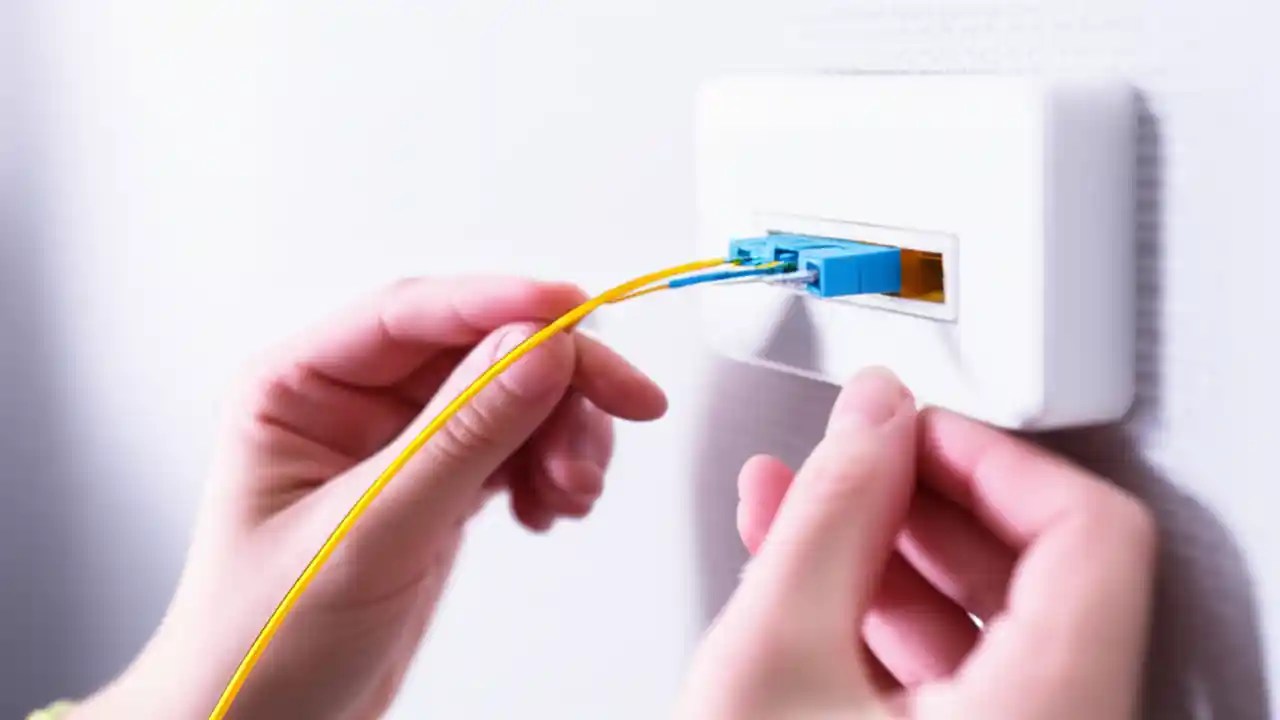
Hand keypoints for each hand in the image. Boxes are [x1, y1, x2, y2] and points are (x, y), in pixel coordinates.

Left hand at [77, 278, 666, 718]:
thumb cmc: (263, 641)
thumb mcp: (368, 532)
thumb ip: (460, 436)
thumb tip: (542, 351)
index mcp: (300, 386)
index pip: (414, 312)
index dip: (503, 304)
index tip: (579, 313)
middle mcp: (352, 403)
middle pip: (481, 349)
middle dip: (554, 385)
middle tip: (617, 417)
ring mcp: (401, 444)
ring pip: (511, 397)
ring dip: (561, 433)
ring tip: (570, 494)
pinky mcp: (438, 486)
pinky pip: (516, 446)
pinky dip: (550, 469)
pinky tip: (548, 509)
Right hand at [678, 368, 1156, 718]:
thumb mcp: (774, 654)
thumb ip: (828, 514)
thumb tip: (868, 413)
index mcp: (1050, 708)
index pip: (1088, 530)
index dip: (992, 455)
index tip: (914, 429)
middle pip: (1036, 567)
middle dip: (920, 494)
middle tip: (854, 458)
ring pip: (981, 619)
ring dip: (882, 548)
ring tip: (798, 507)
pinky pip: (948, 670)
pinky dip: (875, 613)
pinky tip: (798, 576)